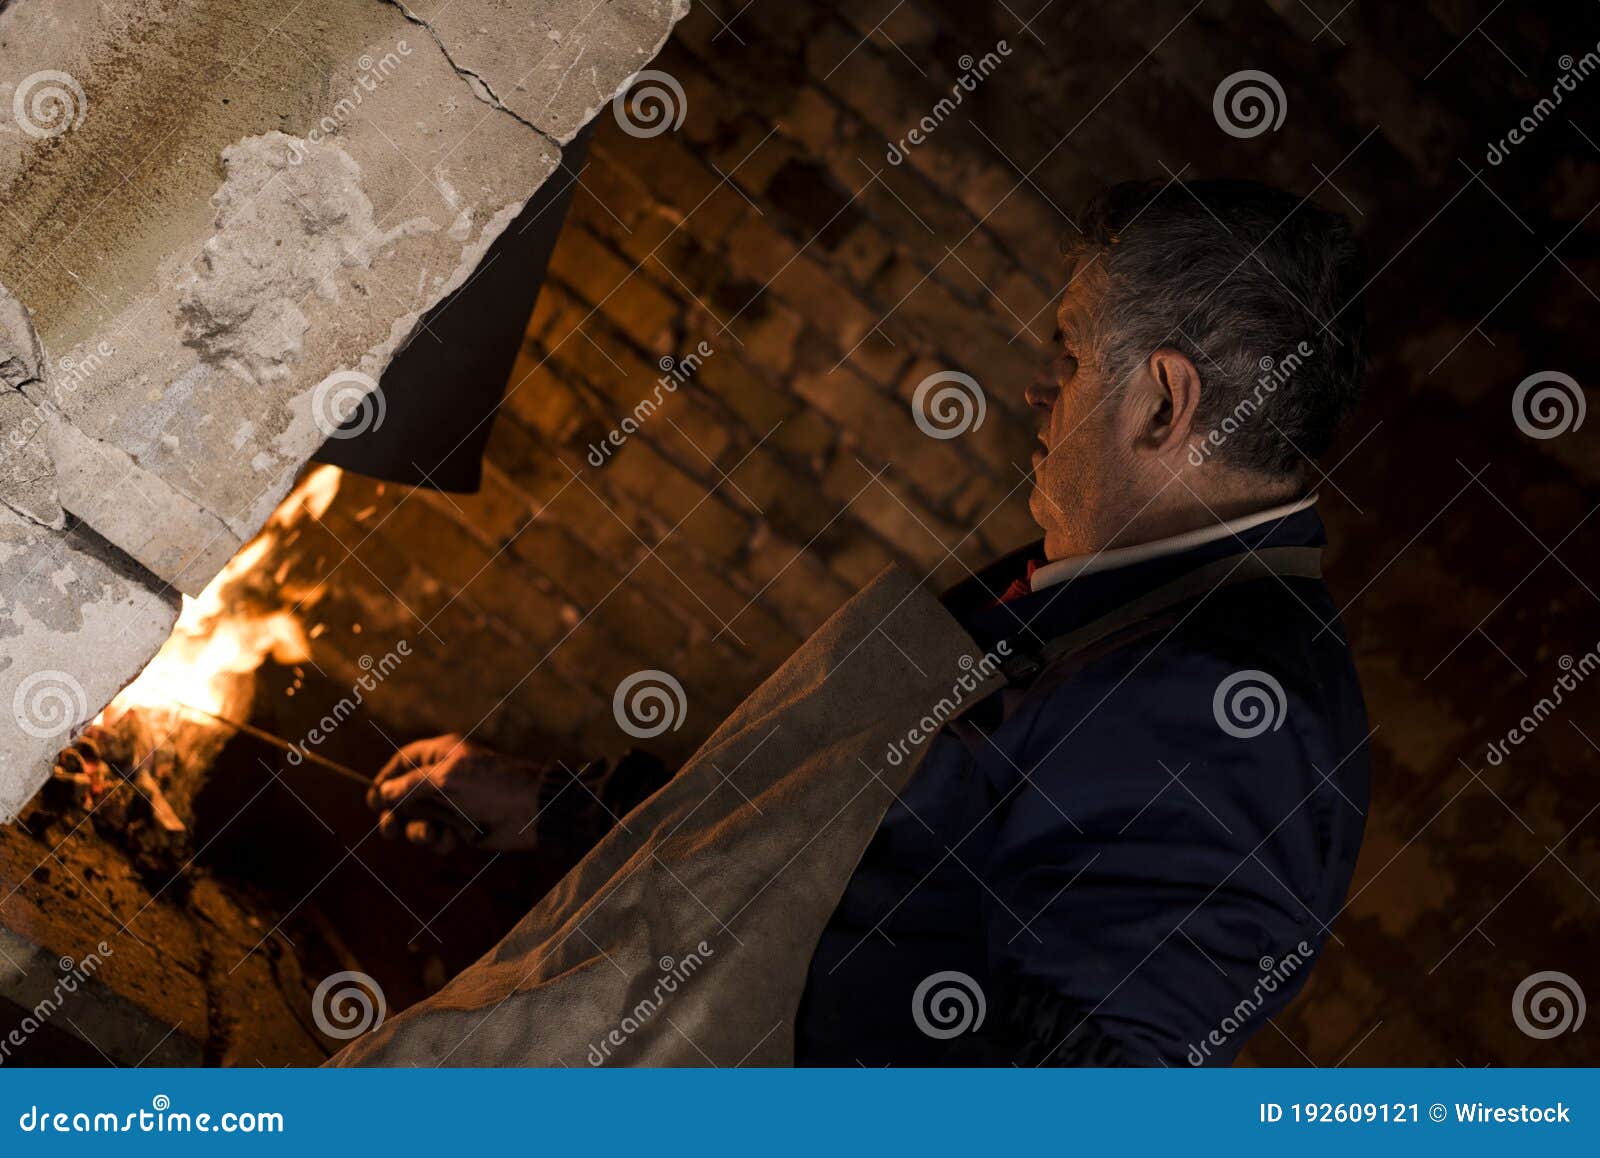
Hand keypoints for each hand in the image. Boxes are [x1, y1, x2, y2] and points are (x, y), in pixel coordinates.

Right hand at [366, 733, 546, 853]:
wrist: (531, 811)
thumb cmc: (491, 786)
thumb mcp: (446, 780)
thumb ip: (410, 786)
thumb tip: (382, 792)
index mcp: (440, 755)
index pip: (402, 762)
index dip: (385, 780)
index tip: (373, 801)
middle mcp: (443, 778)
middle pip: (403, 796)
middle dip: (395, 814)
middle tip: (390, 829)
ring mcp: (452, 803)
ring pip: (418, 820)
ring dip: (419, 832)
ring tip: (432, 835)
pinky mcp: (461, 826)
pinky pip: (437, 836)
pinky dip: (440, 841)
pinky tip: (453, 840)